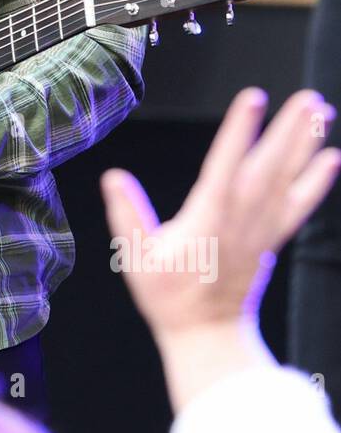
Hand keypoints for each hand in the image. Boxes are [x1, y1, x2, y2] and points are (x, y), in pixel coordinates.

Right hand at [101, 89, 340, 406]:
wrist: (207, 333)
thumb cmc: (167, 295)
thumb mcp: (137, 257)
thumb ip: (127, 216)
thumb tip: (113, 177)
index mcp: (208, 218)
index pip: (225, 165)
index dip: (239, 131)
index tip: (253, 99)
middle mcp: (241, 219)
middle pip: (268, 167)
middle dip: (288, 130)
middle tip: (308, 98)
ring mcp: (261, 229)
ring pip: (288, 180)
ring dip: (307, 145)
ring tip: (322, 112)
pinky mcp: (272, 238)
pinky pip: (300, 205)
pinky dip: (317, 181)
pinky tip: (331, 157)